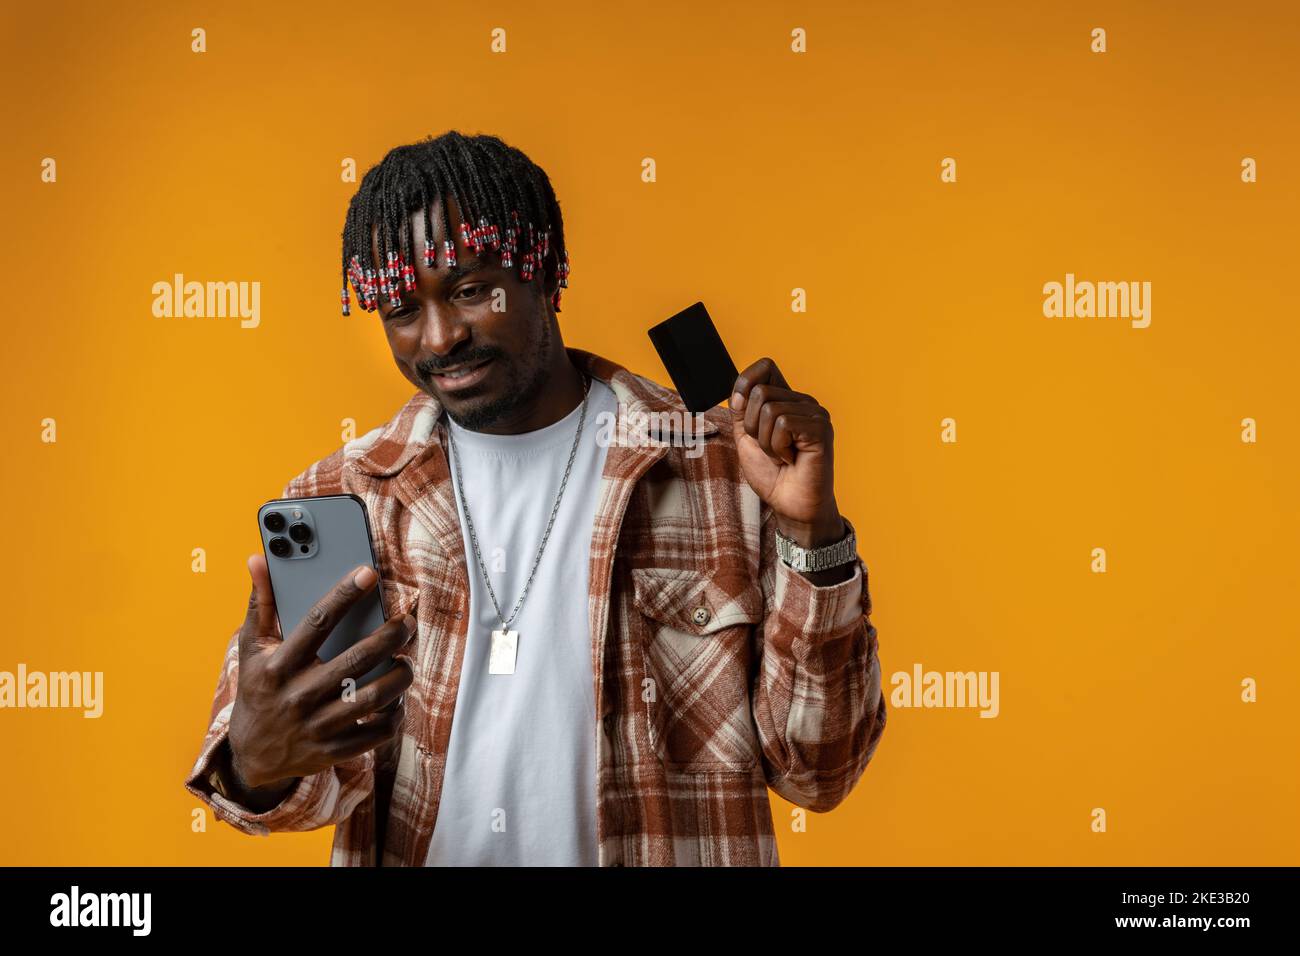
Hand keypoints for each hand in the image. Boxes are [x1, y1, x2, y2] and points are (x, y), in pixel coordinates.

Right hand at [225, 555, 415, 796]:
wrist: (252, 756)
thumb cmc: (259, 690)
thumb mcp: (252, 649)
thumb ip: (261, 604)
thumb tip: (259, 560)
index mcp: (278, 666)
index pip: (317, 622)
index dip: (345, 594)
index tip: (369, 573)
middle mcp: (298, 696)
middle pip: (357, 659)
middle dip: (390, 636)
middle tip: (407, 622)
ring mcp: (318, 727)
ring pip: (374, 697)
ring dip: (400, 675)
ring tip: (406, 660)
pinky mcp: (334, 751)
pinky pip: (377, 732)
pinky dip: (395, 714)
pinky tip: (398, 697)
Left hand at [730, 357, 843, 548]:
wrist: (789, 505)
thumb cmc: (772, 475)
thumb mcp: (746, 439)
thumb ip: (742, 412)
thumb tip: (741, 391)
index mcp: (786, 400)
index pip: (765, 367)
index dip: (745, 382)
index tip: (741, 408)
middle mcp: (803, 402)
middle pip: (760, 391)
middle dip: (752, 427)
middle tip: (769, 448)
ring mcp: (815, 414)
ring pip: (770, 409)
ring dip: (766, 442)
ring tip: (781, 456)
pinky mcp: (820, 429)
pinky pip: (783, 424)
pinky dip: (778, 448)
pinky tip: (791, 459)